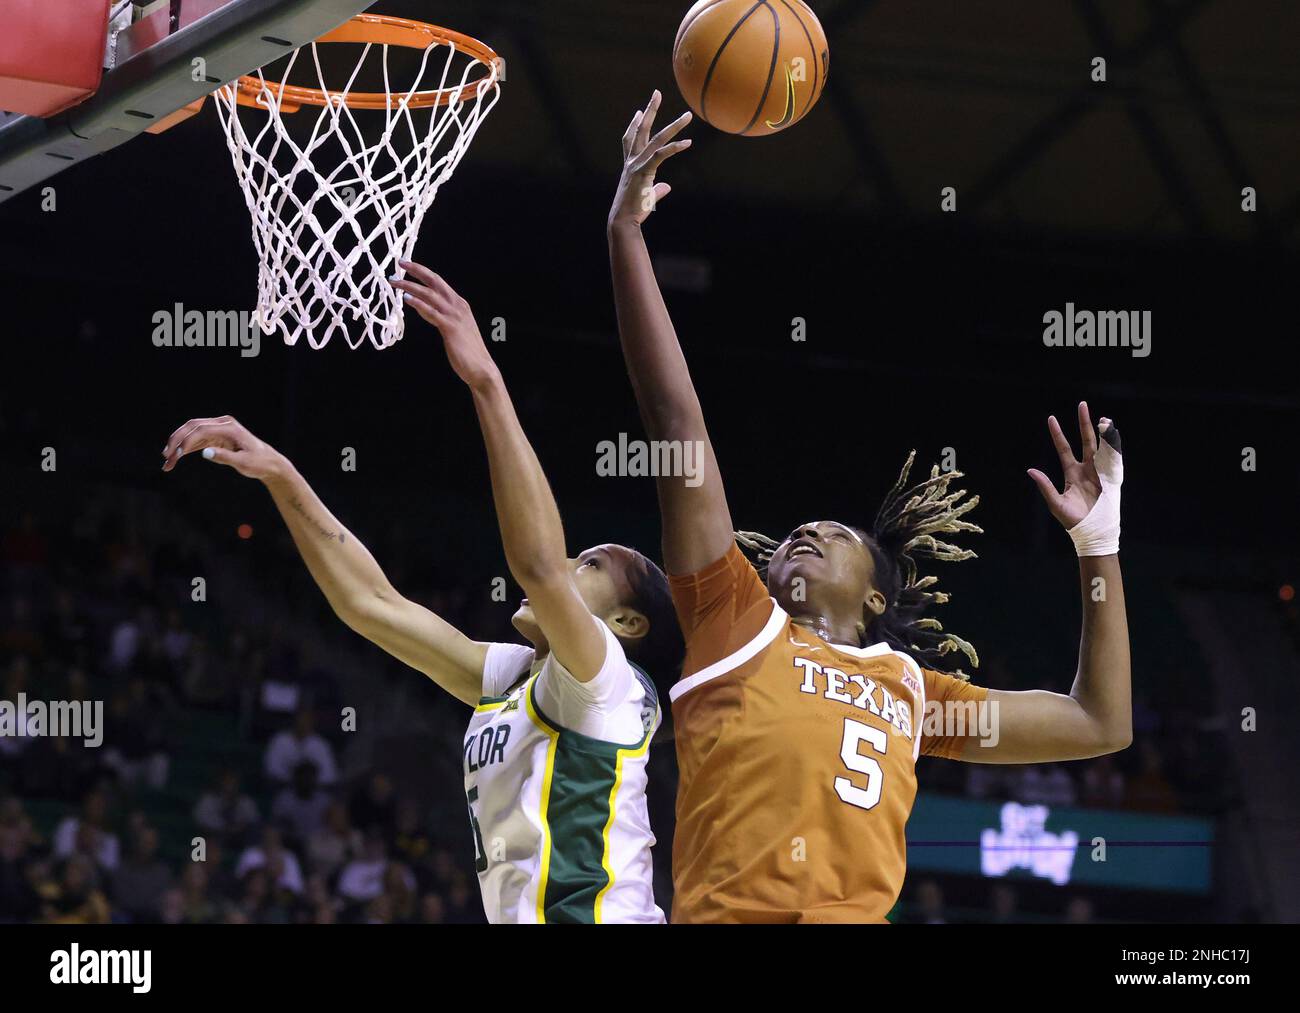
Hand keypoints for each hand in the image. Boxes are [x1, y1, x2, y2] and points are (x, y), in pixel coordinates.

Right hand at [161, 415, 284, 480]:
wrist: (270, 463)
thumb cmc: (260, 463)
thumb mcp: (244, 463)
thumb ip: (225, 457)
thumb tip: (205, 453)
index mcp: (230, 427)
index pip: (202, 430)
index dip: (187, 441)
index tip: (177, 455)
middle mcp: (223, 424)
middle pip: (192, 427)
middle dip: (177, 440)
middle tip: (166, 457)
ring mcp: (219, 429)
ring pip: (192, 433)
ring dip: (178, 446)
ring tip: (167, 462)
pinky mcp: (217, 437)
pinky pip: (197, 440)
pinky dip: (186, 448)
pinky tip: (176, 458)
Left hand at [392, 261, 498, 390]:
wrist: (481, 368)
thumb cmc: (467, 351)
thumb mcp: (454, 327)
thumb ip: (440, 315)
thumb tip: (422, 307)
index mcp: (460, 304)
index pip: (439, 282)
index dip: (423, 272)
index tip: (407, 265)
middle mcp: (458, 306)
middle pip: (435, 281)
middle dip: (416, 270)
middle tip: (400, 263)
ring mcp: (455, 316)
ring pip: (430, 294)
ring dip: (410, 286)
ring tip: (395, 282)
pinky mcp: (450, 328)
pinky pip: (432, 312)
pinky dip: (419, 304)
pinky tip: (407, 300)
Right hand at [608, 89, 691, 229]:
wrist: (624, 221)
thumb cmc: (634, 212)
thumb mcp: (647, 197)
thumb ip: (657, 190)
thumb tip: (666, 187)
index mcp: (631, 165)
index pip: (630, 139)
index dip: (634, 125)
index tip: (638, 112)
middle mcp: (632, 160)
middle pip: (641, 129)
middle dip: (650, 110)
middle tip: (657, 93)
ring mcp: (637, 164)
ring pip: (657, 138)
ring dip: (674, 126)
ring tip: (687, 116)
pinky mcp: (644, 171)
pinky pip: (662, 154)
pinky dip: (675, 147)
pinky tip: (688, 142)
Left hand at [1027, 401, 1116, 528]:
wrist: (1093, 533)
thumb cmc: (1073, 521)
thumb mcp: (1055, 502)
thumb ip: (1045, 485)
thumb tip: (1030, 470)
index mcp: (1072, 473)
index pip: (1064, 448)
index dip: (1058, 434)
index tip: (1051, 418)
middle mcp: (1087, 469)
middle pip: (1086, 441)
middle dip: (1085, 423)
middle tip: (1082, 404)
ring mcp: (1100, 473)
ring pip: (1101, 447)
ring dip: (1102, 433)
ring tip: (1102, 419)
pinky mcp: (1112, 479)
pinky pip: (1114, 459)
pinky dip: (1114, 446)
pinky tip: (1112, 434)